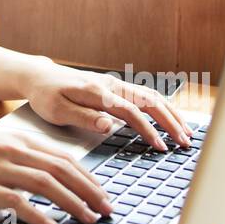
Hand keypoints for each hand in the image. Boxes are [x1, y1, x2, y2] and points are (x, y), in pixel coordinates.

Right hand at [0, 124, 112, 223]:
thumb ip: (24, 156)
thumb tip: (55, 175)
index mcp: (18, 140)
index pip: (63, 157)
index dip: (87, 176)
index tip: (102, 192)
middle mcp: (12, 151)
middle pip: (61, 170)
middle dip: (89, 190)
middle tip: (106, 208)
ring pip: (46, 184)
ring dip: (72, 203)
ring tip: (88, 218)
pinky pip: (18, 202)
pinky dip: (39, 215)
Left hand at [22, 58, 192, 149]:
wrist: (38, 76)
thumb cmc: (45, 96)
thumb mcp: (56, 110)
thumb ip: (83, 118)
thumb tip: (109, 125)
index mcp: (98, 93)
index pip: (131, 112)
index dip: (148, 130)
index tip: (161, 147)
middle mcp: (110, 85)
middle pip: (149, 101)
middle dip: (170, 121)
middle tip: (186, 142)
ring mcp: (114, 84)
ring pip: (151, 96)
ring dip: (170, 113)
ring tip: (186, 132)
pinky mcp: (114, 86)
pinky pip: (144, 95)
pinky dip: (162, 107)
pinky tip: (170, 118)